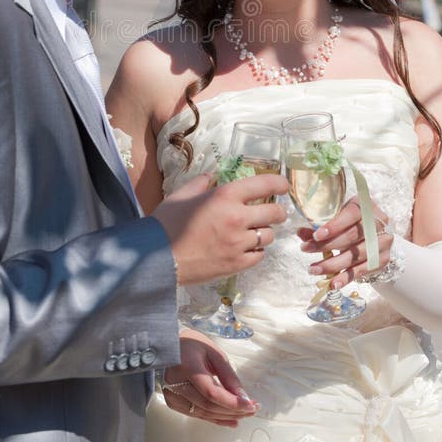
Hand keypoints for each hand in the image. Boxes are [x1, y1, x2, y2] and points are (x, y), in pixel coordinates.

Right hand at [152, 172, 288, 285]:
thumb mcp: (182, 194)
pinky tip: (245, 247)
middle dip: (278, 211)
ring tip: (254, 231)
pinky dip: (256, 250)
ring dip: (264, 232)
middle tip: (273, 212)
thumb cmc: (167, 223)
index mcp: (225, 196)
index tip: (283, 186)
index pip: (265, 185)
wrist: (157, 258)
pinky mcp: (236, 264)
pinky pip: (259, 255)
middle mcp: (237, 218)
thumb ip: (202, 183)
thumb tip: (213, 176)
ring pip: (269, 236)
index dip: (279, 184)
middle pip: (275, 214)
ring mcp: (238, 243)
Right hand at [159, 329, 258, 426]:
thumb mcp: (215, 353)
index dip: (232, 402)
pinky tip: (230, 420)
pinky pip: (197, 414)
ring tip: (244, 415)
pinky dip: (215, 419)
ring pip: (204, 413)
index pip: (211, 392)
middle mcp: (176, 383)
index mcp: (187, 366)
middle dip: (233, 410)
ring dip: (226, 416)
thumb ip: (228, 376)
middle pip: (208, 405)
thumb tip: (243, 398)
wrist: (171, 346)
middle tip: (252, 409)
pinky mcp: (173, 402)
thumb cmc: (193, 345)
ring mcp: (172, 394)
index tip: (250, 405)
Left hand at [297, 196, 392, 288]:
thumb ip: (320, 226)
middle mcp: (377, 222)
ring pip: (355, 256)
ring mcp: (383, 242)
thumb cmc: (351, 223)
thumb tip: (300, 233)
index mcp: (365, 206)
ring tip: (313, 269)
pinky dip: (345, 278)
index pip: (351, 214)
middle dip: (326, 245)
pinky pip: (361, 271)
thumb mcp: (337, 219)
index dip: (334, 226)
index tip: (315, 236)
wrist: (376, 236)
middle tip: (305, 250)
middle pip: (351, 236)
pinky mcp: (382, 259)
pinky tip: (332, 283)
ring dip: (332, 264)